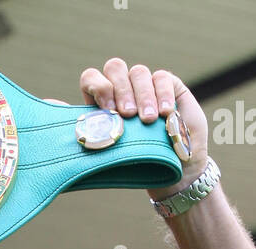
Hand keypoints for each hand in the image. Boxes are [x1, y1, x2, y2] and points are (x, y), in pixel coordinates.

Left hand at [78, 59, 208, 199]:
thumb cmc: (143, 168)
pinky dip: (163, 94)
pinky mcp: (169, 85)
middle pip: (114, 68)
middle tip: (128, 115)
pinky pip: (161, 78)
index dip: (97, 86)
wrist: (179, 172)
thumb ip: (98, 140)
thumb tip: (76, 127)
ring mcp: (146, 86)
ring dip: (142, 96)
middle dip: (120, 90)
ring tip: (148, 120)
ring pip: (138, 73)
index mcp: (103, 105)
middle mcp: (123, 90)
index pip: (91, 78)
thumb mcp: (114, 157)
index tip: (107, 110)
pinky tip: (165, 113)